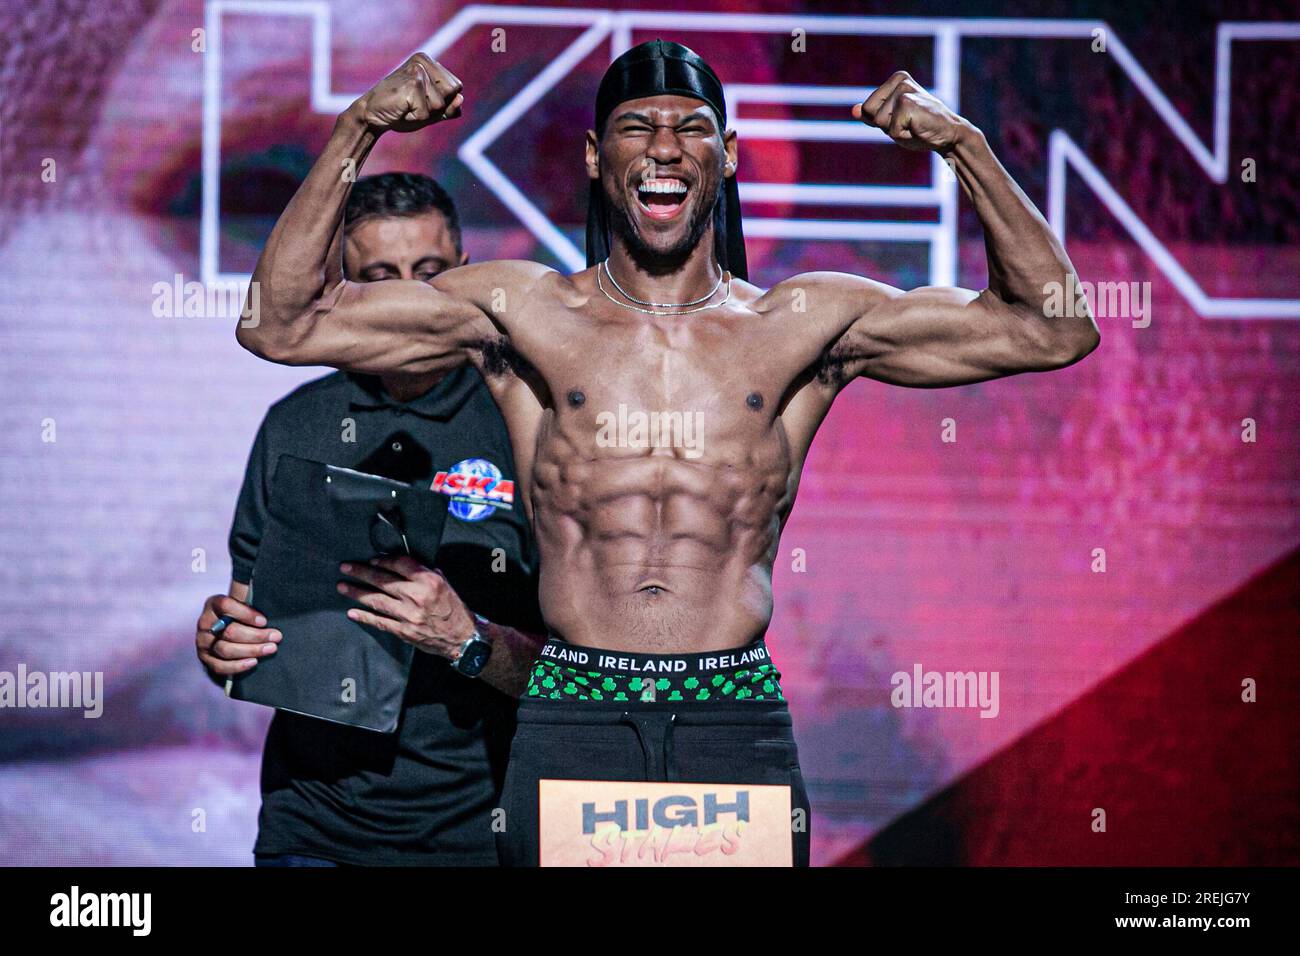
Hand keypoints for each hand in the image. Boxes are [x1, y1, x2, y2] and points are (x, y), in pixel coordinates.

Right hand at [195, 593, 280, 676]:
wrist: (225, 631)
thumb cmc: (240, 614)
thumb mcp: (243, 602)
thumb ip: (251, 598)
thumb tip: (274, 596)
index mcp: (213, 604)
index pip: (226, 605)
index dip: (246, 614)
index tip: (264, 621)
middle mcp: (204, 622)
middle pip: (230, 631)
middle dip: (256, 635)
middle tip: (276, 637)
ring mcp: (203, 642)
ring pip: (226, 649)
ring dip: (252, 650)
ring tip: (271, 648)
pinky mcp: (205, 658)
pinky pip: (220, 666)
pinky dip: (238, 666)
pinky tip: (254, 662)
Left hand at [337, 557, 474, 659]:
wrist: (463, 637)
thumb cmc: (454, 609)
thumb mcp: (445, 584)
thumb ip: (426, 574)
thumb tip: (405, 566)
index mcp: (429, 581)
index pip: (400, 564)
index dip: (383, 560)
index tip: (373, 560)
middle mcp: (417, 596)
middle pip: (383, 580)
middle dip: (361, 572)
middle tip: (346, 567)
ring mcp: (408, 615)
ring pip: (377, 600)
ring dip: (357, 593)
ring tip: (342, 587)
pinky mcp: (404, 631)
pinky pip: (380, 622)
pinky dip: (365, 617)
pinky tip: (352, 612)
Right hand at [355, 53, 463, 133]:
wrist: (371, 115)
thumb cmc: (401, 111)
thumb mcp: (430, 113)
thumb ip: (449, 108)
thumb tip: (461, 99)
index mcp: (429, 62)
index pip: (457, 88)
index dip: (443, 102)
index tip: (421, 101)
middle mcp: (423, 61)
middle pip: (453, 92)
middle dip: (437, 107)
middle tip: (414, 104)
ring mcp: (417, 71)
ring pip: (440, 104)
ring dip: (425, 114)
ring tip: (407, 106)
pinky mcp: (411, 84)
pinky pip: (426, 113)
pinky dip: (414, 118)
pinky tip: (401, 109)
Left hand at [853, 71, 971, 152]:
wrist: (949, 136)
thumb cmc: (920, 129)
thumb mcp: (892, 122)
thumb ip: (872, 116)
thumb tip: (853, 111)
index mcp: (895, 80)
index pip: (867, 108)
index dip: (881, 122)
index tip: (903, 120)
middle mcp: (900, 80)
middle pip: (869, 112)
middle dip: (885, 125)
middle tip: (909, 123)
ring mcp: (904, 89)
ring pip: (879, 121)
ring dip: (896, 131)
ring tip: (915, 125)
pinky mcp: (907, 103)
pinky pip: (891, 130)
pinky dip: (903, 135)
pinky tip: (918, 128)